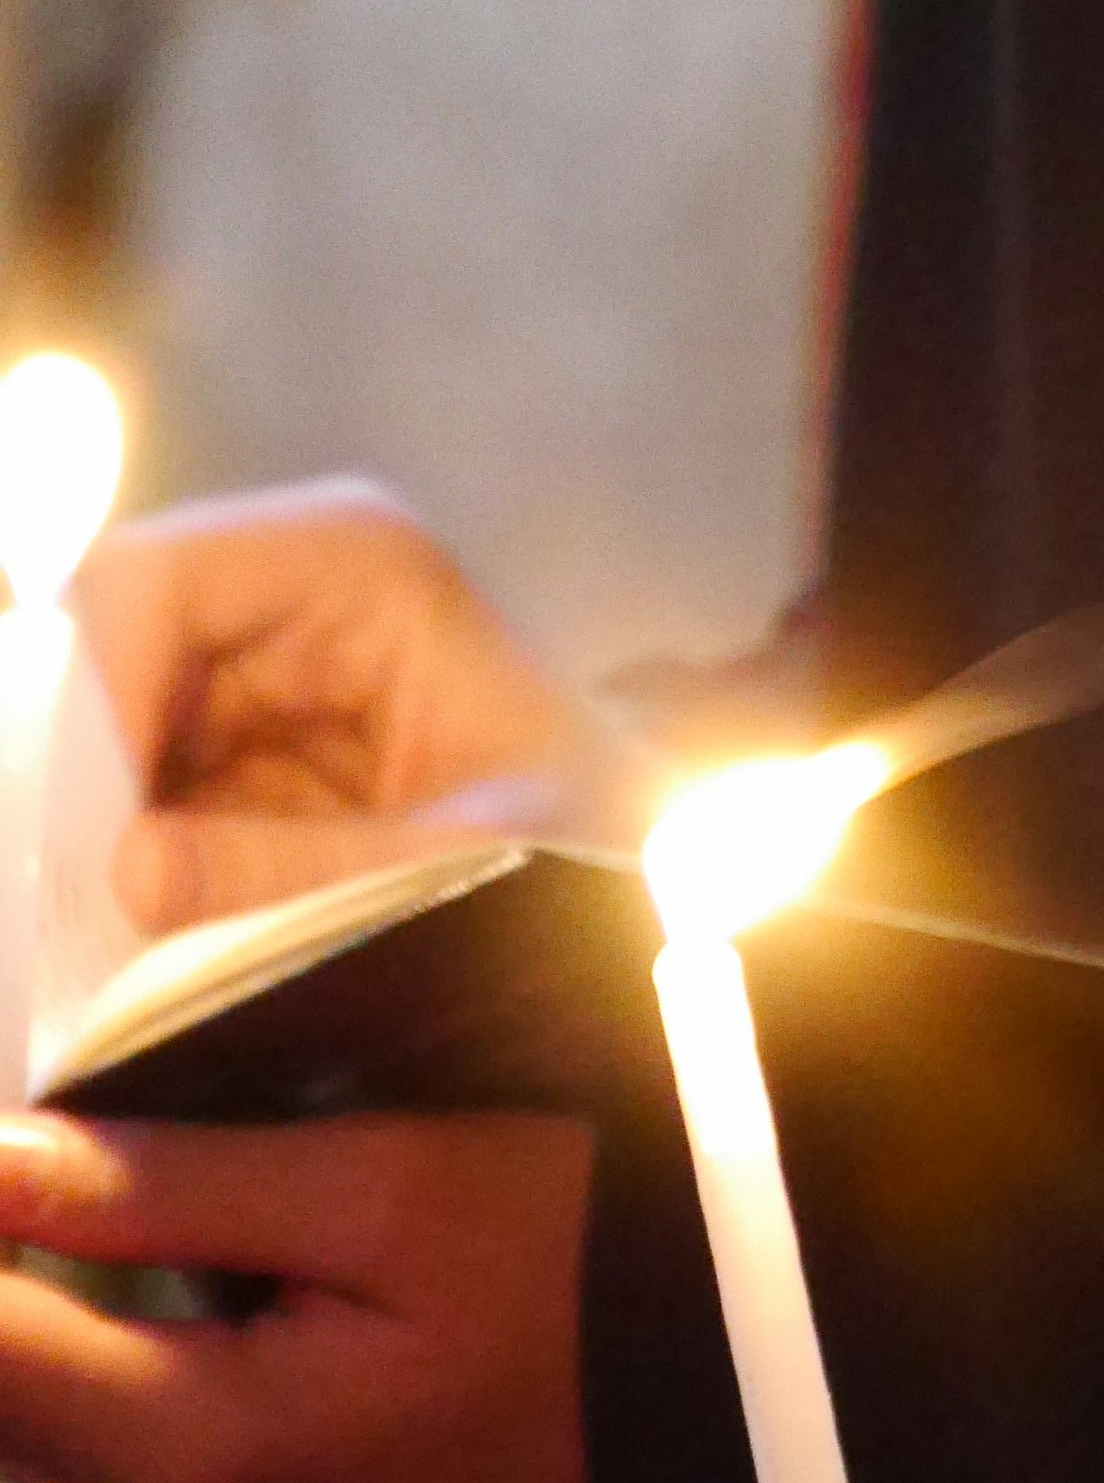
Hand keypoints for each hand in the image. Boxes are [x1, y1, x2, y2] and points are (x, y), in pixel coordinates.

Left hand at [0, 1108, 591, 1482]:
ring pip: (58, 1463)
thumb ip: (163, 1182)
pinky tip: (236, 1334)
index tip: (12, 1165)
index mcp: (202, 1467)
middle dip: (23, 1287)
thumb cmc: (586, 1268)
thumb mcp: (389, 1184)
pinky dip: (140, 1414)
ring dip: (76, 1349)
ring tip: (201, 1245)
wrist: (736, 1403)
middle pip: (2, 1416)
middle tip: (105, 1172)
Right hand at [73, 481, 643, 925]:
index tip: (98, 830)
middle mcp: (290, 586)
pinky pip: (141, 788)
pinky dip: (133, 853)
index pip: (154, 581)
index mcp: (354, 558)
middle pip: (108, 654)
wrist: (636, 867)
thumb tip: (132, 873)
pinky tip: (149, 921)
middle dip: (89, 775)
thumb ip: (297, 868)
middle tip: (87, 893)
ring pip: (110, 731)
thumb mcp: (462, 861)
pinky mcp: (241, 742)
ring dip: (104, 826)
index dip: (98, 693)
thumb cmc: (590, 835)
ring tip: (117, 923)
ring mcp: (258, 662)